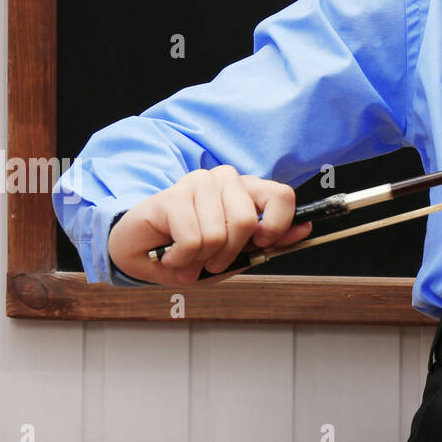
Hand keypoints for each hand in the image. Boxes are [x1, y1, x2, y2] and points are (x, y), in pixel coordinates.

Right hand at [107, 165, 312, 284]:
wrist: (137, 252)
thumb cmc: (189, 252)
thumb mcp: (234, 255)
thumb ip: (268, 244)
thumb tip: (304, 230)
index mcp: (246, 189)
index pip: (282, 195)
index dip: (277, 226)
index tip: (260, 244)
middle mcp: (225, 179)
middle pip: (248, 221)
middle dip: (229, 254)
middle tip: (211, 262)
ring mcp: (198, 183)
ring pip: (219, 233)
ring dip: (201, 259)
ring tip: (187, 257)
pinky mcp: (171, 196)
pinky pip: (192, 238)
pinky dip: (182, 259)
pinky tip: (171, 256)